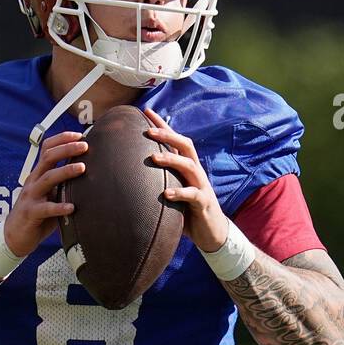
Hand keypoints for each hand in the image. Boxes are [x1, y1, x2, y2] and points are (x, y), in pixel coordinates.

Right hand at [3, 131, 87, 259]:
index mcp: (39, 174)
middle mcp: (34, 181)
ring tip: (82, 168)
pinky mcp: (31, 213)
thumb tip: (89, 173)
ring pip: (47, 179)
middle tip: (84, 146)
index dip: (62, 139)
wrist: (14, 236)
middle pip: (48, 158)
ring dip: (65, 172)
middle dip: (66, 149)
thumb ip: (64, 184)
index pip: (47, 149)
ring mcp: (31, 196)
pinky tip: (72, 207)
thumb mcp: (50, 194)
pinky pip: (45, 208)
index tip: (79, 135)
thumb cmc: (37, 213)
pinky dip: (59, 207)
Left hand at [142, 107, 230, 251]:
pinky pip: (193, 194)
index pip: (176, 140)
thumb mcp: (174, 192)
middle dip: (168, 135)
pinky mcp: (203, 203)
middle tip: (148, 130)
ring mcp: (201, 186)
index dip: (163, 125)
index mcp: (188, 168)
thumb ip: (160, 182)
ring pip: (189, 165)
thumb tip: (130, 176)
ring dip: (172, 159)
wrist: (212, 233)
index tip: (145, 111)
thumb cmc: (189, 212)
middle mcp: (196, 172)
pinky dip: (179, 193)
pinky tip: (166, 194)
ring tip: (154, 157)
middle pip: (186, 145)